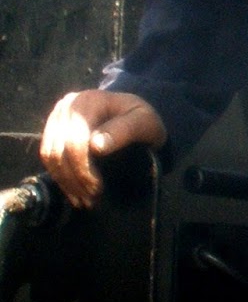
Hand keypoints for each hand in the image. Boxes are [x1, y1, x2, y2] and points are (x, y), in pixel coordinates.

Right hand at [39, 90, 166, 208]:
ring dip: (65, 182)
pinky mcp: (52, 130)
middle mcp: (67, 106)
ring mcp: (56, 118)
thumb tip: (96, 146)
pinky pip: (48, 158)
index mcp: (89, 101)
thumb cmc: (142, 119)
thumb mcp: (145, 122)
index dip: (83, 169)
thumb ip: (125, 130)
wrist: (134, 114)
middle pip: (59, 151)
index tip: (97, 190)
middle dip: (74, 180)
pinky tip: (74, 193)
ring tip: (84, 200)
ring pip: (50, 157)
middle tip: (91, 201)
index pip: (75, 141)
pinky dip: (60, 177)